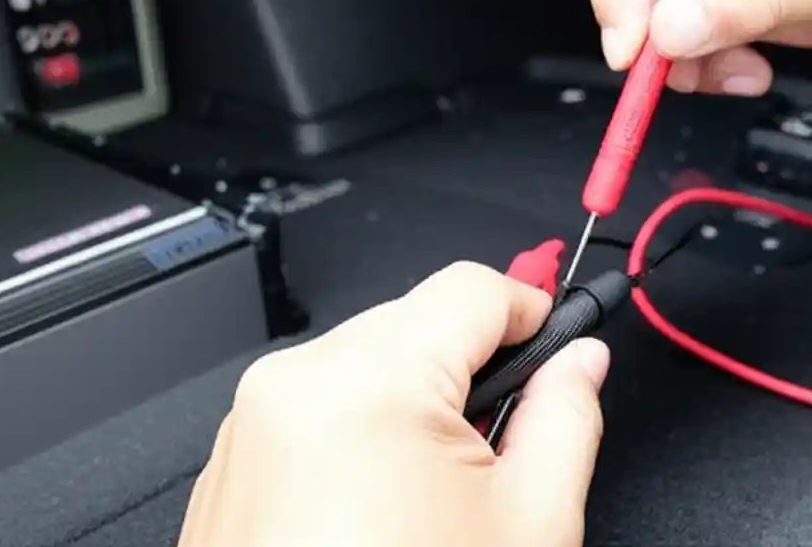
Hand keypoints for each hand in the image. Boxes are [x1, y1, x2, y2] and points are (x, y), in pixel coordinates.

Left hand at [178, 261, 610, 546]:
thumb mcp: (527, 527)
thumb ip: (565, 421)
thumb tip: (580, 365)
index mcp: (370, 384)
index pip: (472, 288)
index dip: (532, 310)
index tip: (559, 341)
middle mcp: (294, 387)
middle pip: (413, 322)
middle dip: (470, 365)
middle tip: (505, 441)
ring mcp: (250, 426)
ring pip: (362, 365)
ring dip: (412, 404)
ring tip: (434, 501)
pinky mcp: (231, 466)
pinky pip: (313, 411)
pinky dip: (358, 436)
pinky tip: (381, 513)